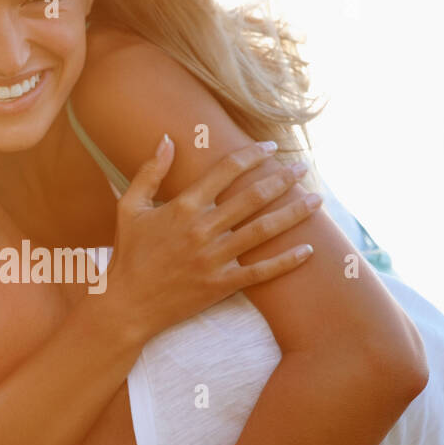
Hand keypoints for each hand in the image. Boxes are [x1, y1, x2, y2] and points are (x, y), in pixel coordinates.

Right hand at [103, 136, 320, 341]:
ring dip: (293, 213)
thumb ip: (149, 172)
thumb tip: (167, 140)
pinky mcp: (221, 285)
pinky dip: (286, 261)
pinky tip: (308, 250)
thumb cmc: (127, 255)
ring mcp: (214, 259)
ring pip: (263, 231)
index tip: (270, 148)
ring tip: (317, 200)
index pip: (225, 171)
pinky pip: (261, 272)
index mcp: (183, 207)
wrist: (126, 305)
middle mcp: (202, 230)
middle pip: (252, 197)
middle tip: (304, 167)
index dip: (251, 156)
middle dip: (282, 179)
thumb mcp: (129, 208)